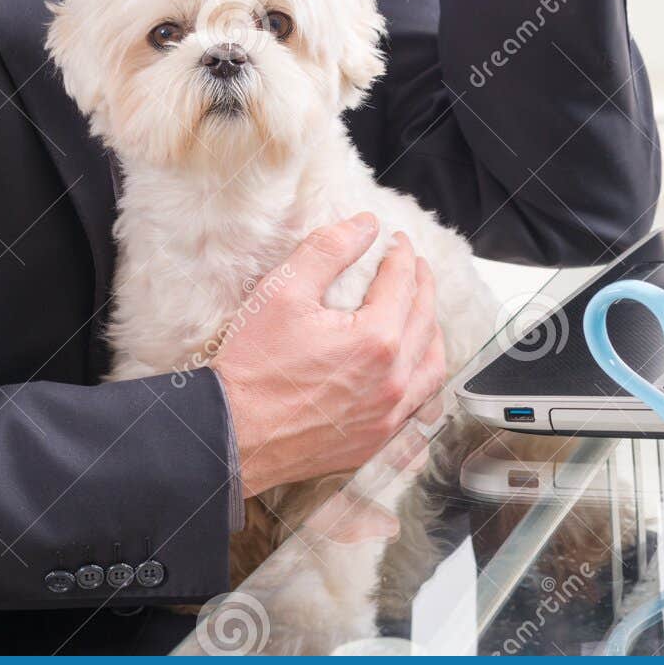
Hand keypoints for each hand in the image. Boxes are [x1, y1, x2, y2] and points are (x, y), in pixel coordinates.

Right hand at [212, 214, 446, 498]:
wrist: (232, 436)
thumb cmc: (254, 365)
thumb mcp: (284, 291)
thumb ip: (329, 249)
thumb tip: (366, 224)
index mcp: (377, 339)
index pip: (402, 283)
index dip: (401, 255)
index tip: (396, 240)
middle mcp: (393, 380)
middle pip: (424, 320)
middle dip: (422, 285)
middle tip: (414, 264)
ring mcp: (386, 415)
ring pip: (431, 365)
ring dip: (432, 331)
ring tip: (423, 311)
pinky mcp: (374, 440)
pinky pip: (417, 403)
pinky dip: (422, 375)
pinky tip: (411, 366)